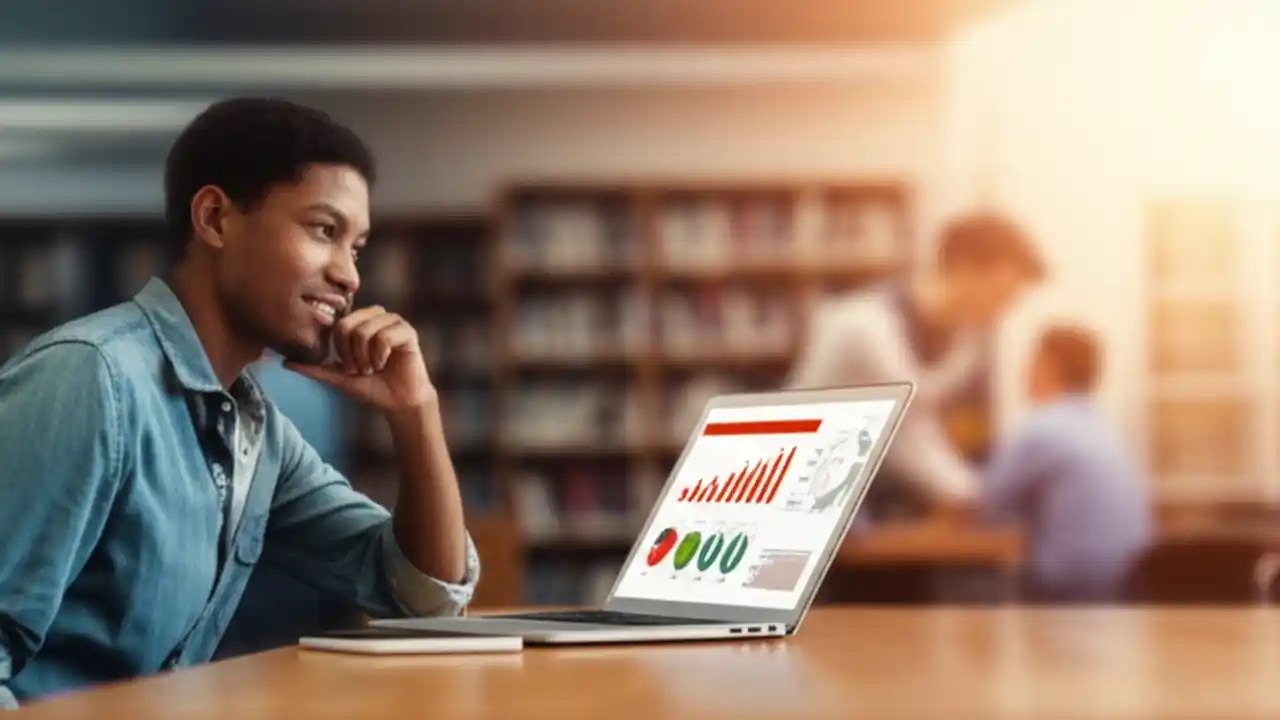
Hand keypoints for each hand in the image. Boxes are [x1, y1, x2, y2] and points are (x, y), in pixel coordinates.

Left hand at [285, 306, 436, 411]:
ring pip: (367, 330)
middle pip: (349, 324)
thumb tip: (285, 362)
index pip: (339, 324)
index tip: (349, 366)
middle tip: (361, 368)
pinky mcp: (408, 332)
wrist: (398, 402)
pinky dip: (381, 355)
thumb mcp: (338, 377)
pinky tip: (385, 364)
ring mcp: (394, 322)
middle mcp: (377, 317)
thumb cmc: (371, 387)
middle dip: (351, 353)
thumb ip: (315, 368)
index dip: (341, 348)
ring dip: (366, 356)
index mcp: (360, 321)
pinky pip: (386, 336)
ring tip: (373, 367)